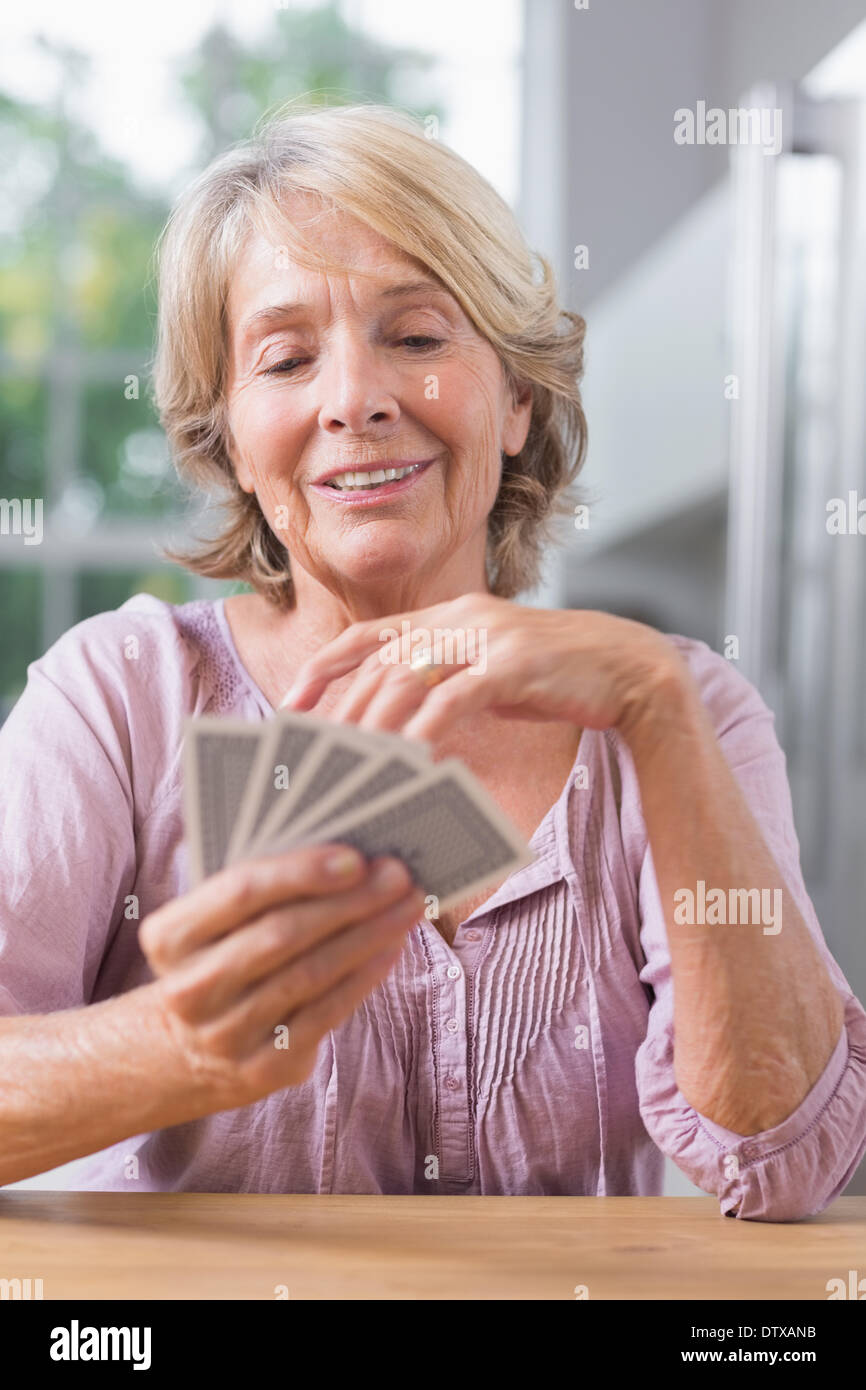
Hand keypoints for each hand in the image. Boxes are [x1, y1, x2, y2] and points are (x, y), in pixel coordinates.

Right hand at [139, 845, 424, 1109]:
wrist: (186, 1049)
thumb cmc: (218, 957)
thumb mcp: (213, 924)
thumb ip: (262, 891)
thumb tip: (350, 859)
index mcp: (168, 937)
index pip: (238, 893)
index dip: (300, 872)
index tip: (355, 857)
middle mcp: (189, 989)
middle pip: (283, 934)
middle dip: (349, 901)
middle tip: (397, 876)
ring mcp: (224, 1035)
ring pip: (311, 974)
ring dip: (368, 935)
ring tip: (406, 907)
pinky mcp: (262, 1069)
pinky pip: (325, 1014)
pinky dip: (364, 976)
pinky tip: (391, 947)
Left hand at [280, 591, 688, 743]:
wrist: (631, 669)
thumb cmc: (556, 678)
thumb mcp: (489, 673)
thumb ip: (445, 684)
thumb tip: (399, 725)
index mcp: (448, 617)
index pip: (366, 637)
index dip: (323, 670)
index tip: (291, 710)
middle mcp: (460, 618)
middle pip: (377, 664)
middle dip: (339, 715)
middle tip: (314, 762)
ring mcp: (485, 638)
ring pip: (405, 680)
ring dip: (371, 730)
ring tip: (350, 772)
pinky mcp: (511, 664)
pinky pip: (451, 702)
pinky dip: (423, 735)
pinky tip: (406, 767)